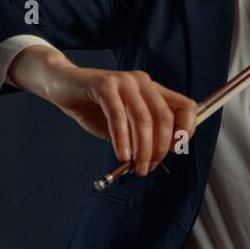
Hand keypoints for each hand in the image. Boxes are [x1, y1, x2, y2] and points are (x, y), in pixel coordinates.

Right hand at [8, 46, 197, 175]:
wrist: (62, 85)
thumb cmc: (94, 107)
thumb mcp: (125, 124)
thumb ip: (141, 135)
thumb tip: (157, 157)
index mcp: (154, 90)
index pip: (187, 107)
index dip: (186, 130)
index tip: (175, 151)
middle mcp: (143, 83)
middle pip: (165, 118)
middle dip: (160, 148)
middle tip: (150, 166)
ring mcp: (125, 81)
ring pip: (143, 119)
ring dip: (142, 148)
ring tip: (137, 166)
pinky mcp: (105, 84)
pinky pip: (119, 116)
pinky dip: (122, 139)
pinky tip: (122, 155)